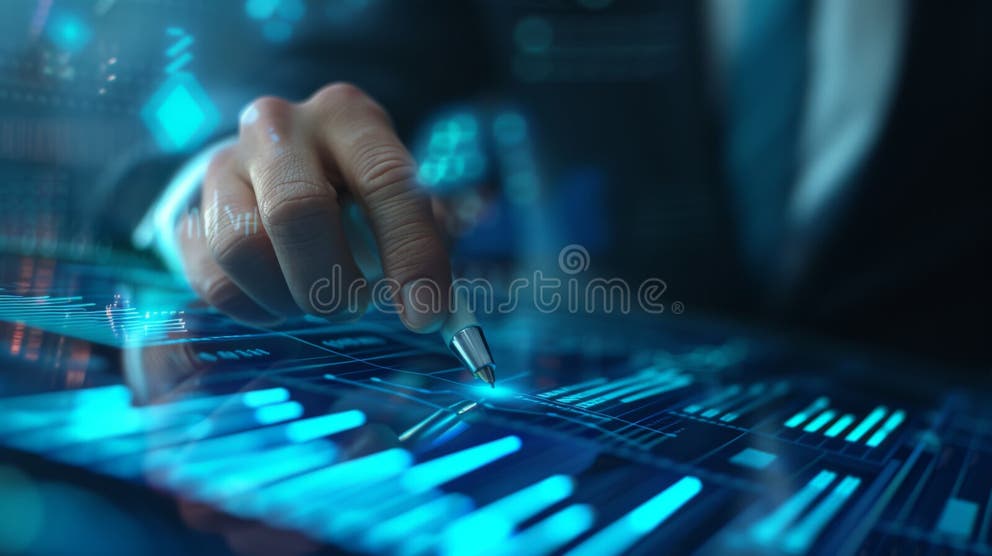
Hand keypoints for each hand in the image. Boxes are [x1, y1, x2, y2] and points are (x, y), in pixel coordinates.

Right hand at [176, 83, 450, 331]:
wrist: (279, 167)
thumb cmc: (358, 189)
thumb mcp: (400, 194)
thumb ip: (426, 236)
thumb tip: (436, 307)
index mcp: (348, 116)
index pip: (386, 180)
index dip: (411, 253)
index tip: (425, 314)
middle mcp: (279, 126)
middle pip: (297, 211)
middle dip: (332, 281)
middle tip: (353, 307)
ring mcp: (225, 164)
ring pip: (242, 247)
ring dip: (289, 296)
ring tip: (315, 299)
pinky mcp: (192, 210)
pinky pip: (212, 280)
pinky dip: (254, 307)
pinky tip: (280, 300)